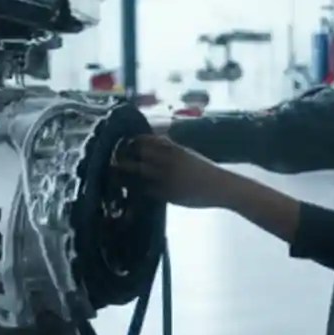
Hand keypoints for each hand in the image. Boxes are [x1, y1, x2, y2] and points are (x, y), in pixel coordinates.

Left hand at [113, 135, 232, 207]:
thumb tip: (155, 140)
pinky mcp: (167, 194)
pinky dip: (135, 190)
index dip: (132, 142)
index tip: (123, 144)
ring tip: (113, 174)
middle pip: (138, 155)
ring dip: (123, 173)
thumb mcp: (187, 153)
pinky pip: (146, 191)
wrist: (221, 186)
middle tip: (113, 160)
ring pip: (138, 173)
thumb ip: (171, 147)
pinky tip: (127, 190)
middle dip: (123, 156)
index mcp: (173, 149)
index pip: (146, 141)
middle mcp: (168, 161)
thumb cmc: (203, 169)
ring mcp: (167, 178)